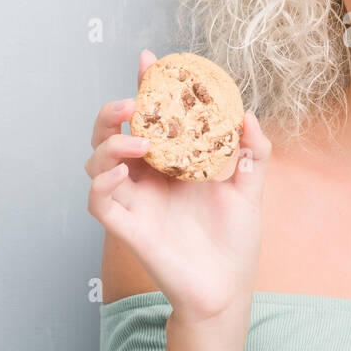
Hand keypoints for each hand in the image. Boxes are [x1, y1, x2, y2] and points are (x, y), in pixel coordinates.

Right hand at [85, 50, 272, 323]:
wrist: (228, 289)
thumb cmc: (236, 241)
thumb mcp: (250, 189)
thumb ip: (254, 152)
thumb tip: (248, 114)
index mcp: (171, 163)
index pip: (150, 117)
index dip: (145, 87)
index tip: (150, 60)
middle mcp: (146, 178)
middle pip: (111, 133)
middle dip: (112, 111)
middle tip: (132, 102)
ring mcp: (134, 202)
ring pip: (96, 162)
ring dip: (110, 143)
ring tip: (139, 142)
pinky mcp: (127, 228)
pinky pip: (99, 202)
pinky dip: (102, 182)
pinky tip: (123, 172)